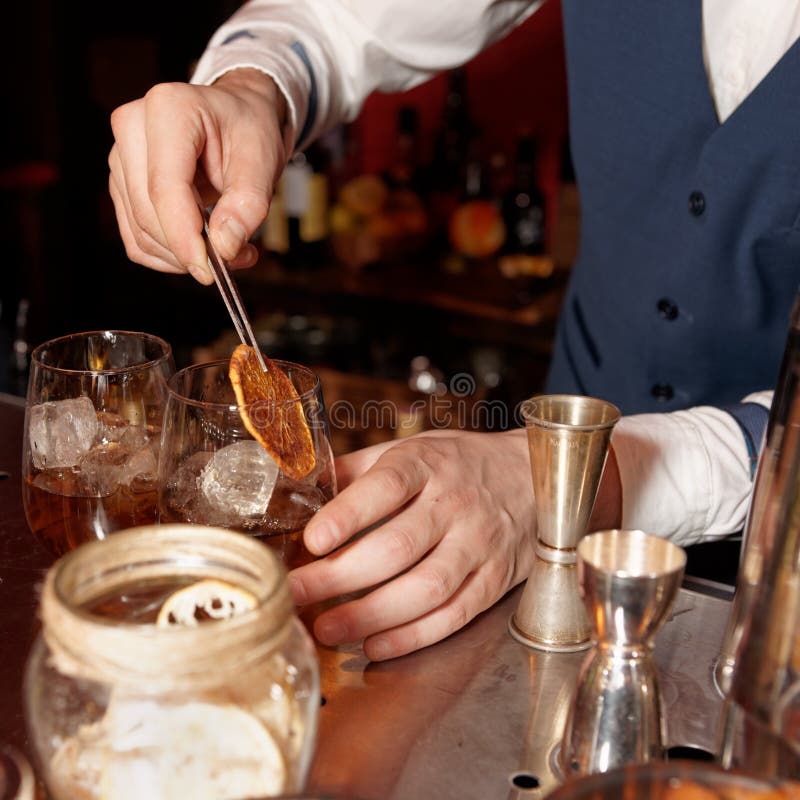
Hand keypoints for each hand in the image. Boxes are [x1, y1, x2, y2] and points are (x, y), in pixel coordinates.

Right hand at [108, 68, 286, 283]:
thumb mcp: (264, 160)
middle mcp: (132, 128)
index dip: (184, 236)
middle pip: (148, 213)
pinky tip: (202, 246)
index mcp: (169, 110)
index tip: (210, 271)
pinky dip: (170, 256)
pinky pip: (137, 240)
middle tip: (239, 257)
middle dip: (190, 249)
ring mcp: (121, 158)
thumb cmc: (249, 129)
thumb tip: (225, 247)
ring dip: (183, 256)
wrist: (237, 117)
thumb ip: (247, 205)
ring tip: (230, 248)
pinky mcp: (122, 185)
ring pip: (140, 232)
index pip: (165, 188)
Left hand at [288, 429, 537, 660]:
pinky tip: (374, 645)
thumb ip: (359, 470)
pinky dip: (413, 636)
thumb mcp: (412, 449)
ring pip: (425, 588)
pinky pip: (454, 615)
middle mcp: (454, 504)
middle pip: (397, 546)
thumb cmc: (461, 464)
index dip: (348, 515)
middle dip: (340, 576)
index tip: (311, 541)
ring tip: (327, 628)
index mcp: (427, 464)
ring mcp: (478, 544)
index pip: (387, 486)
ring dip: (371, 615)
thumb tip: (301, 489)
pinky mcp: (494, 580)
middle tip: (296, 593)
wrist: (532, 479)